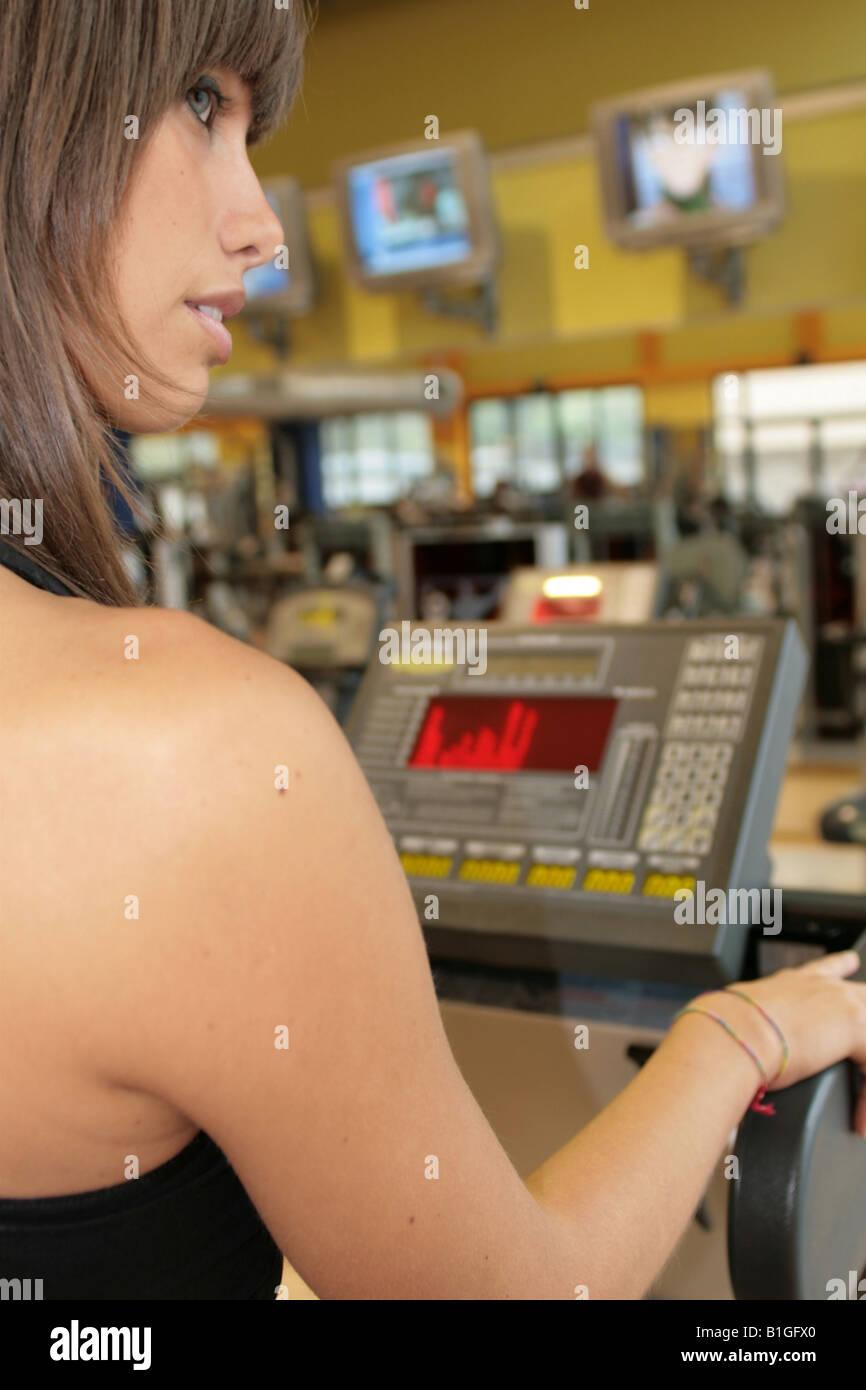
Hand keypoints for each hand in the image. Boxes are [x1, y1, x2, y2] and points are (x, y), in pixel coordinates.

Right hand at [719, 951, 865, 1134]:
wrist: (731, 1033)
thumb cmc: (723, 1032)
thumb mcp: (735, 1025)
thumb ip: (741, 1031)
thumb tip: (715, 1049)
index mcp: (788, 985)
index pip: (820, 970)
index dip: (837, 967)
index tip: (849, 961)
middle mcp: (817, 986)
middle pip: (859, 994)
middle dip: (863, 1009)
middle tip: (862, 1020)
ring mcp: (840, 999)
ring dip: (865, 1070)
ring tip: (860, 1107)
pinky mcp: (855, 1023)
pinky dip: (864, 1097)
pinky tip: (858, 1119)